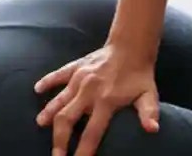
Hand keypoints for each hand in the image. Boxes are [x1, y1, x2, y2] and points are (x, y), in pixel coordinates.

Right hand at [34, 44, 160, 155]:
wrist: (132, 46)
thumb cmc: (140, 75)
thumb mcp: (148, 94)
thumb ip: (148, 112)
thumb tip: (153, 129)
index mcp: (106, 100)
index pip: (91, 132)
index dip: (83, 151)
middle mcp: (89, 90)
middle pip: (67, 119)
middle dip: (59, 140)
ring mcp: (79, 78)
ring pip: (58, 100)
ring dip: (48, 114)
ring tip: (40, 126)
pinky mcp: (75, 67)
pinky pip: (58, 75)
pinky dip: (47, 82)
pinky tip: (38, 90)